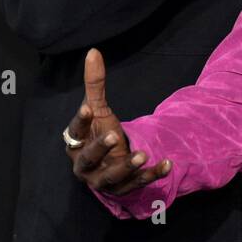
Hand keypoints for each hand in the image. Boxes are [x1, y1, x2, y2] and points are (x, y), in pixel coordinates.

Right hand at [64, 48, 171, 195]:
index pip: (75, 132)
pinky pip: (137, 184)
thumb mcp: (98, 108)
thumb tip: (93, 52)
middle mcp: (84, 165)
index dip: (81, 121)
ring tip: (143, 154)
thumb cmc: (98, 131)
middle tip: (114, 134)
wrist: (108, 162)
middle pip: (89, 158)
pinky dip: (152, 175)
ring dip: (127, 167)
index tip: (88, 109)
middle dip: (100, 147)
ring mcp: (102, 180)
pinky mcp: (122, 189)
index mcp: (75, 143)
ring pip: (112, 177)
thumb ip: (95, 83)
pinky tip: (167, 164)